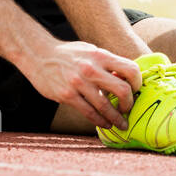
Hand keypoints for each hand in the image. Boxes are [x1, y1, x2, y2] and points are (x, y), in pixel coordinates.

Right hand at [22, 39, 141, 128]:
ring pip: (105, 106)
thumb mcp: (90, 52)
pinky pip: (89, 113)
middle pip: (122, 90)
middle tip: (129, 109)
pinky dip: (100, 121)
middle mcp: (91, 69)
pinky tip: (105, 124)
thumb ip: (107, 64)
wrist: (38, 55)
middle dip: (129, 104)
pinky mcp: (67, 95)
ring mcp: (78, 83)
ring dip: (116, 118)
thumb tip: (125, 79)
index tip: (136, 90)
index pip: (130, 69)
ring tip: (121, 124)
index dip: (137, 82)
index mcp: (101, 56)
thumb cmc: (69, 54)